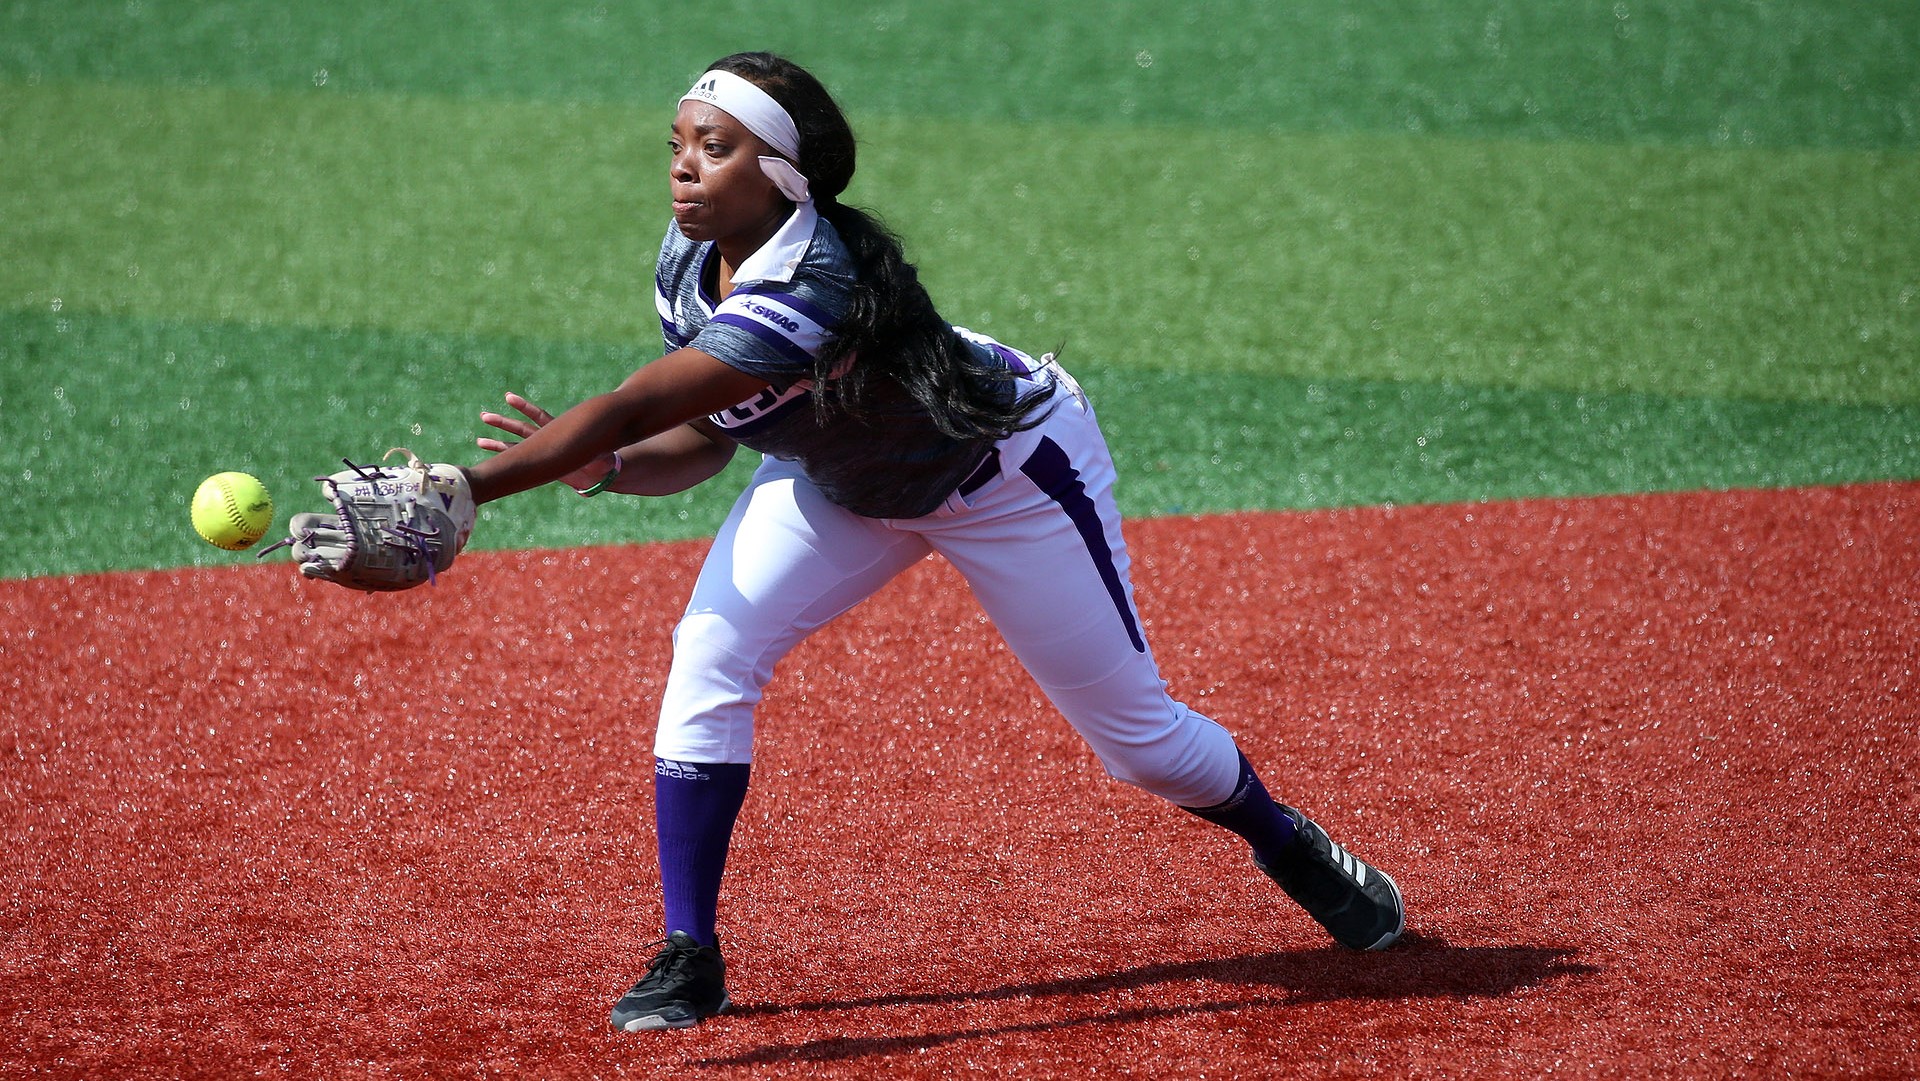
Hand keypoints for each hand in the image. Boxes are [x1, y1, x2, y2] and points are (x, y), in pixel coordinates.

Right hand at [478, 392, 616, 490]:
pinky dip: (503, 455)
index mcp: (561, 434)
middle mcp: (547, 440)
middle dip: (503, 423)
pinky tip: (488, 452)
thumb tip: (611, 460)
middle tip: (484, 416)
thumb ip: (605, 458)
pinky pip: (518, 458)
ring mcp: (541, 450)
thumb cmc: (603, 464)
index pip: (540, 418)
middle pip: (521, 430)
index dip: (525, 408)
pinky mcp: (539, 461)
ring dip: (498, 441)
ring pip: (515, 444)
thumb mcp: (604, 459)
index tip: (508, 398)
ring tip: (479, 440)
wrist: (598, 472)